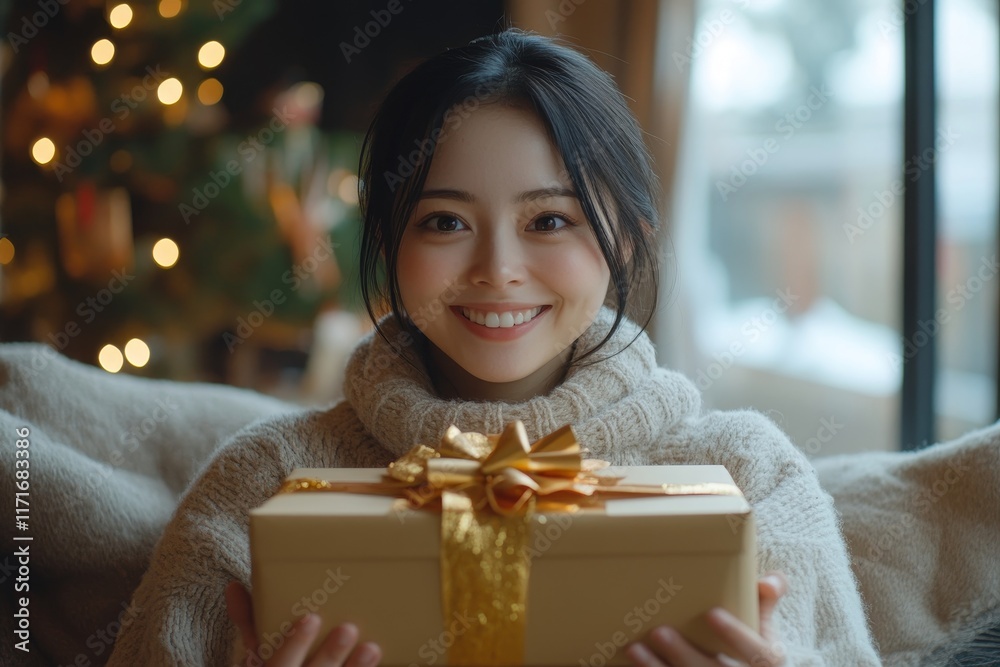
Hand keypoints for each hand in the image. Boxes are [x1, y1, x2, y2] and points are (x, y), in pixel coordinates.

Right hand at [225, 580, 381, 666]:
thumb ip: (248, 619)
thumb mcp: (256, 647)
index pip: (278, 663)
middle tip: (348, 628)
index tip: (310, 618)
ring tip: (371, 648)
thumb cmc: (275, 663)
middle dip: (329, 655)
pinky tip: (380, 661)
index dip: (294, 643)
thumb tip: (233, 587)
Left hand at [624, 571, 787, 666]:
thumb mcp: (762, 623)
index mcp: (765, 661)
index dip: (736, 635)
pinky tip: (633, 662)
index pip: (757, 654)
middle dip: (684, 654)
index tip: (712, 612)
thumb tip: (769, 582)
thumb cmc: (749, 642)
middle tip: (659, 631)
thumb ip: (765, 600)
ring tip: (635, 648)